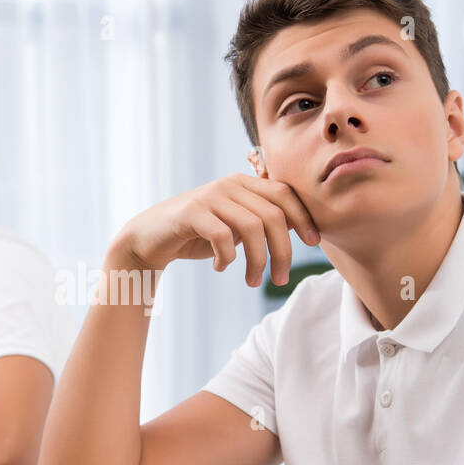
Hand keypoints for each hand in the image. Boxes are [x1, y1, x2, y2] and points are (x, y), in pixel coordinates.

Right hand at [111, 173, 319, 286]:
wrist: (151, 238)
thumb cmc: (199, 234)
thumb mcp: (235, 225)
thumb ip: (262, 220)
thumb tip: (301, 227)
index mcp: (244, 183)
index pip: (285, 194)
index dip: (303, 218)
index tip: (312, 244)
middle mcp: (229, 185)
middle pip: (273, 214)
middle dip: (283, 251)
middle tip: (280, 279)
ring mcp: (210, 197)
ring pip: (252, 227)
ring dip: (257, 261)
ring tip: (253, 281)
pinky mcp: (191, 213)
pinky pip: (222, 237)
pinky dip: (227, 258)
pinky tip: (221, 268)